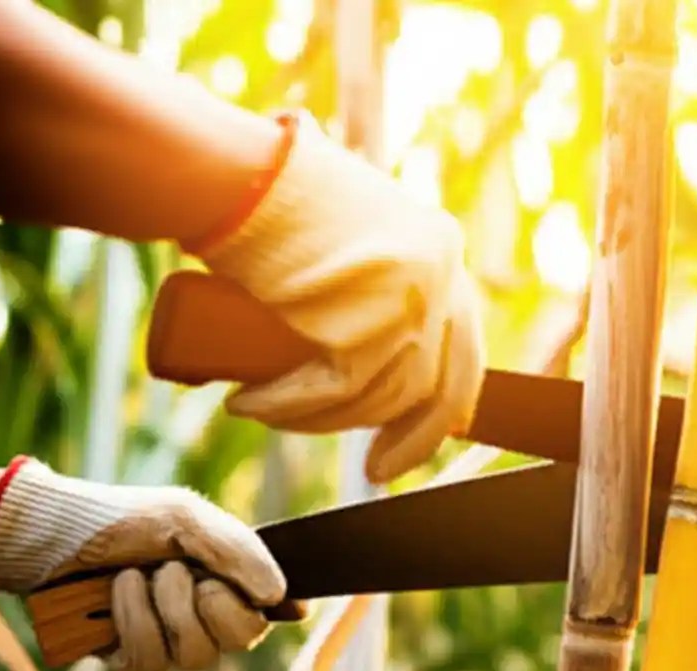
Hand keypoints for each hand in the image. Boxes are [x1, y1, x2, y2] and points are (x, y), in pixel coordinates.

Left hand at [0, 457, 285, 670]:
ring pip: (198, 655)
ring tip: (142, 575)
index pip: (273, 606)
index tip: (270, 597)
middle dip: (216, 604)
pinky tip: (118, 590)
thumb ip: (239, 552)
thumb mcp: (188, 520)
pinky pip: (152, 660)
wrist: (58, 533)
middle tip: (186, 573)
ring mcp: (171, 639)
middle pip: (243, 637)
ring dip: (167, 608)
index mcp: (229, 575)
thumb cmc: (126, 519)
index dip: (278, 606)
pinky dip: (134, 619)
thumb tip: (277, 596)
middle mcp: (206, 612)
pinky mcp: (133, 658)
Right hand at [187, 111, 485, 483]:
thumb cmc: (270, 195)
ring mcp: (407, 302)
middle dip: (413, 438)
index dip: (443, 398)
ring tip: (260, 408)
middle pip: (440, 383)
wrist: (233, 174)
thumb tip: (366, 331)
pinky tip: (251, 406)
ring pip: (380, 396)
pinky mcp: (362, 324)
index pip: (462, 343)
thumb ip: (369, 264)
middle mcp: (439, 275)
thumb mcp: (349, 228)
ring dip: (318, 422)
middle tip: (378, 471)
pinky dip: (288, 410)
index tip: (414, 430)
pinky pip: (334, 392)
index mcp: (441, 248)